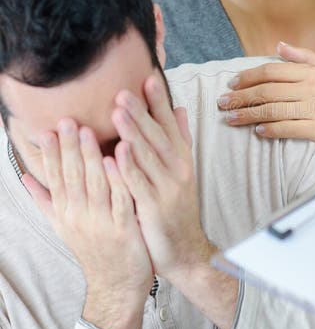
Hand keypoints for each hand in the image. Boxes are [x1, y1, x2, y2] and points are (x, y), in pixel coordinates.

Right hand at [23, 120, 151, 328]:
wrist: (116, 285)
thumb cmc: (94, 250)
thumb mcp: (64, 226)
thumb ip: (46, 200)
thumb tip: (25, 177)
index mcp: (65, 213)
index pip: (55, 178)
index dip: (51, 154)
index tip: (48, 130)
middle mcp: (78, 217)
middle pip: (72, 177)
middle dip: (69, 148)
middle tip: (67, 121)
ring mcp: (100, 224)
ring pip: (94, 184)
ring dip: (90, 157)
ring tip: (89, 132)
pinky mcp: (123, 230)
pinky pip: (119, 200)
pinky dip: (118, 179)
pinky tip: (118, 160)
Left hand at [111, 72, 209, 278]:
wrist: (184, 251)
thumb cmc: (176, 209)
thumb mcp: (181, 171)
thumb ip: (179, 139)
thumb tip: (179, 108)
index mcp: (181, 159)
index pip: (169, 124)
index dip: (159, 102)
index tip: (149, 77)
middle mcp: (177, 170)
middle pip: (158, 136)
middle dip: (141, 112)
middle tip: (124, 90)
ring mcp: (167, 189)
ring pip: (148, 156)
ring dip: (133, 133)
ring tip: (117, 111)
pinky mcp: (155, 208)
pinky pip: (140, 185)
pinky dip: (129, 168)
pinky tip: (116, 152)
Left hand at [217, 41, 314, 157]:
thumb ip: (304, 57)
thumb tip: (279, 45)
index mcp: (312, 71)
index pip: (272, 70)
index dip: (248, 77)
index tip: (231, 83)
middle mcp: (313, 87)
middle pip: (267, 91)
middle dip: (240, 97)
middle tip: (222, 103)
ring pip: (272, 110)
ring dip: (247, 115)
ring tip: (231, 119)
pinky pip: (288, 128)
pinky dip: (270, 130)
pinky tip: (257, 132)